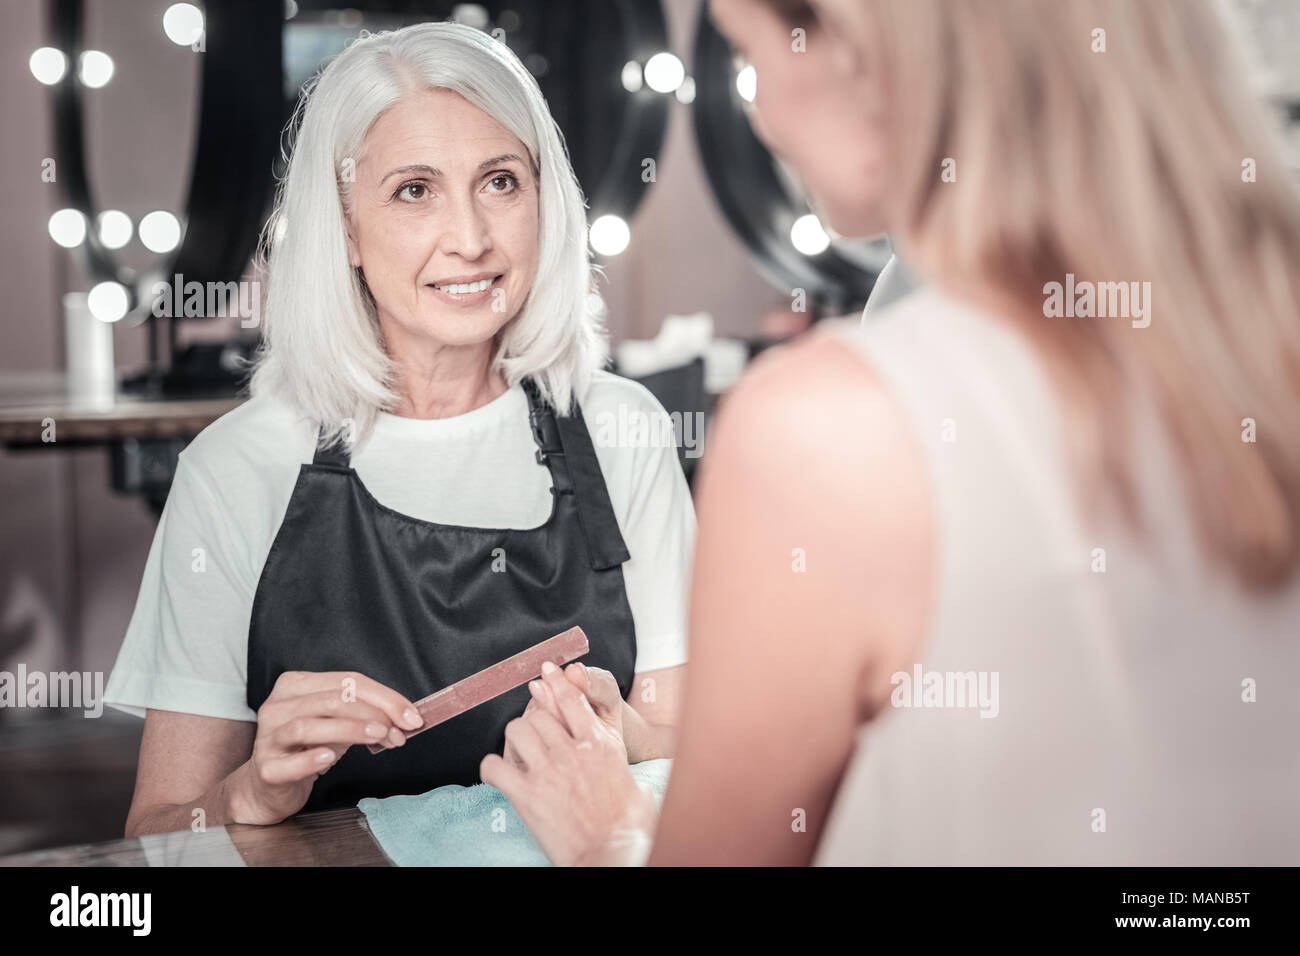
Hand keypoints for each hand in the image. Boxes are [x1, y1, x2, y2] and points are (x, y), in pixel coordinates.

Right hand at [234, 671, 422, 824]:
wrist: (269, 786)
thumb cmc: (307, 747)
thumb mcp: (338, 724)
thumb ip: (368, 716)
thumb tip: (407, 720)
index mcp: (296, 685)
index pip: (347, 682)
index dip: (384, 697)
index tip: (412, 716)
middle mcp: (278, 706)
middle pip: (331, 700)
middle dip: (373, 713)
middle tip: (398, 732)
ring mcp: (268, 737)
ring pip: (308, 725)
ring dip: (350, 730)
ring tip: (379, 737)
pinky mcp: (265, 768)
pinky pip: (288, 762)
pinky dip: (310, 759)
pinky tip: (329, 758)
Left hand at [482, 662, 657, 865]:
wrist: (611, 855)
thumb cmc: (629, 831)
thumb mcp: (640, 791)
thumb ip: (629, 777)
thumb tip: (633, 785)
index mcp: (602, 745)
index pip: (573, 699)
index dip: (558, 682)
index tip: (547, 672)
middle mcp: (573, 751)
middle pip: (540, 712)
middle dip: (533, 718)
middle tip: (531, 729)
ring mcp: (548, 771)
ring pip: (517, 730)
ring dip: (515, 739)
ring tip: (518, 752)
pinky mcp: (526, 795)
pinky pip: (494, 767)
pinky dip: (492, 769)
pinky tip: (499, 775)